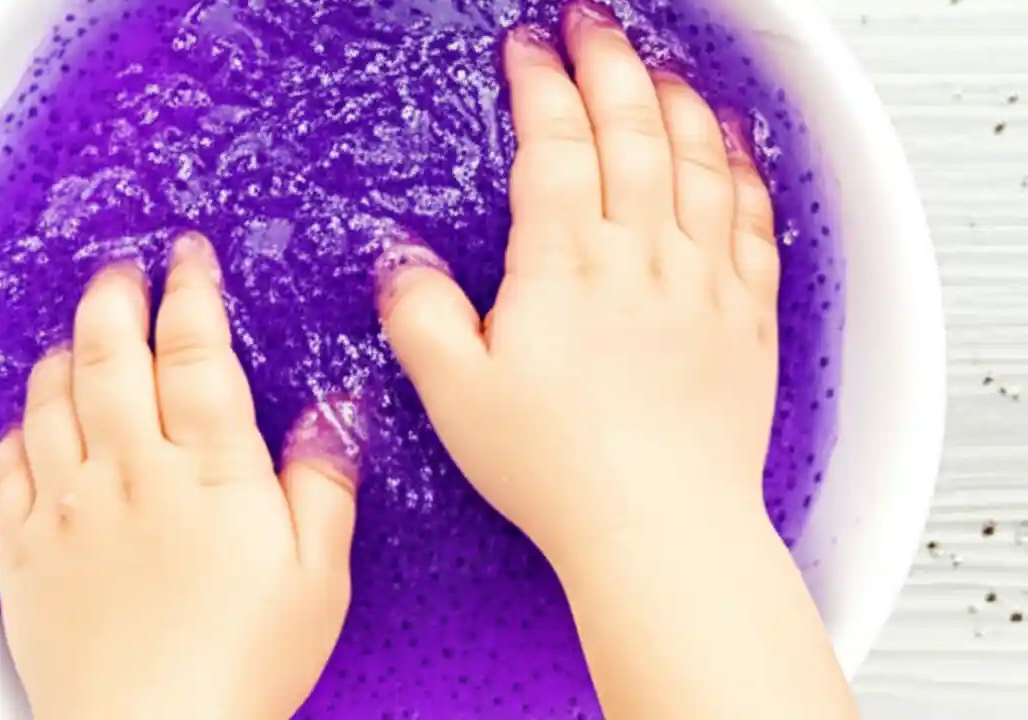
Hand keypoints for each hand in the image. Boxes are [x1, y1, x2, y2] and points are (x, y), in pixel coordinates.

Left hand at [0, 234, 357, 719]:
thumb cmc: (239, 666)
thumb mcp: (316, 576)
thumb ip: (322, 483)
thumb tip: (336, 411)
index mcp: (207, 468)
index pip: (194, 349)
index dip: (191, 291)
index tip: (189, 257)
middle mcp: (129, 470)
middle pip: (110, 352)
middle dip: (115, 296)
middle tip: (123, 269)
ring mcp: (67, 507)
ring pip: (52, 397)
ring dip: (67, 350)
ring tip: (82, 331)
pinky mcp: (22, 550)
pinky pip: (6, 464)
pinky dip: (19, 425)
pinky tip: (34, 420)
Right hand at [375, 5, 778, 564]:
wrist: (659, 528)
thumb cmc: (562, 471)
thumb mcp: (457, 396)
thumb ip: (422, 318)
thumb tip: (400, 264)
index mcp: (565, 267)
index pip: (554, 144)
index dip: (540, 85)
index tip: (526, 51)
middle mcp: (640, 258)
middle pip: (631, 130)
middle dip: (608, 63)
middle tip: (591, 25)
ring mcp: (701, 282)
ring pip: (697, 161)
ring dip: (675, 100)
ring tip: (656, 66)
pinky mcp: (744, 316)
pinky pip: (753, 219)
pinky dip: (742, 168)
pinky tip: (731, 144)